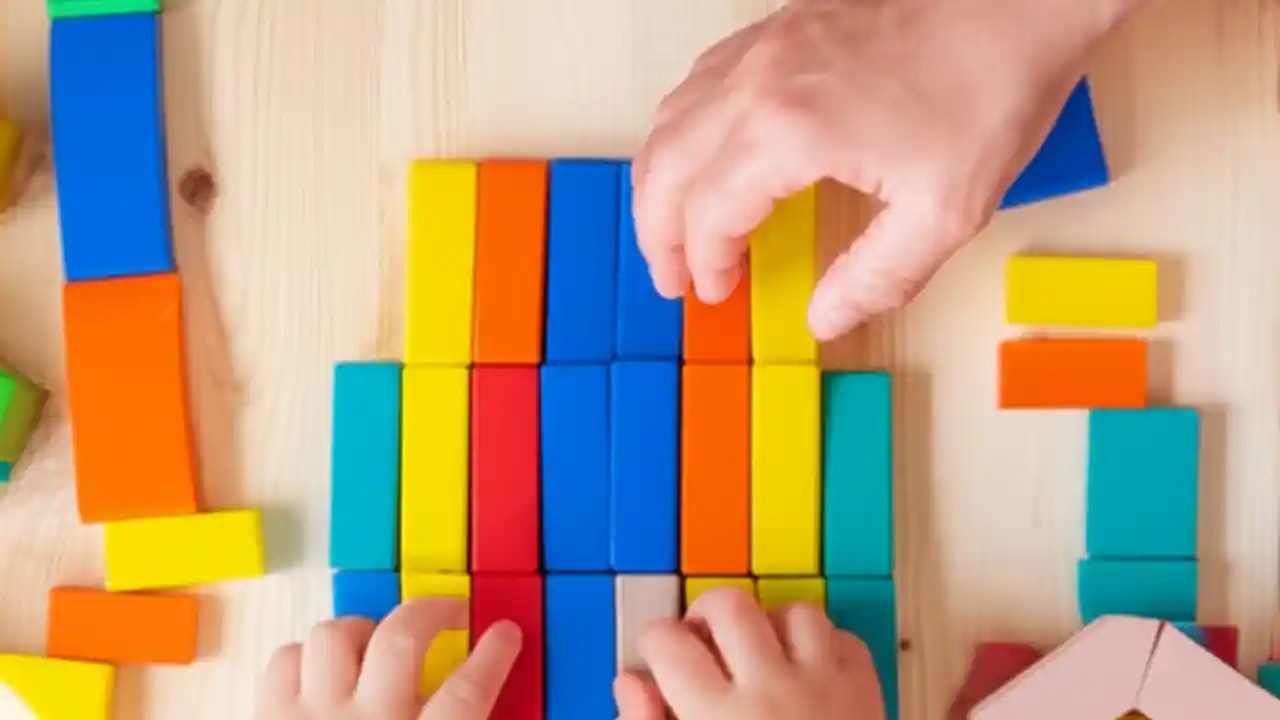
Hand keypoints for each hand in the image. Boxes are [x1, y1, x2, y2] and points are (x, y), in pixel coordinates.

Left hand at [255, 598, 521, 719]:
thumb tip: (477, 716)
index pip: (466, 691)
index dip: (492, 655)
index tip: (505, 634)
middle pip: (401, 639)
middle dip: (434, 611)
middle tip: (453, 614)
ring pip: (335, 636)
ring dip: (365, 629)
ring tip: (382, 640)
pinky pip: (284, 660)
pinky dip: (307, 654)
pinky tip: (328, 669)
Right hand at [615, 588, 885, 719]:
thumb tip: (630, 683)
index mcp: (717, 715)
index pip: (669, 642)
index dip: (654, 642)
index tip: (658, 656)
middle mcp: (771, 690)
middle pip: (731, 606)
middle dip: (707, 616)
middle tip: (703, 643)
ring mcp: (825, 687)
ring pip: (795, 611)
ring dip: (771, 625)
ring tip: (758, 653)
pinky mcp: (866, 695)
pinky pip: (845, 640)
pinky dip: (824, 646)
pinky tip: (805, 671)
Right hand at [632, 0, 1150, 338]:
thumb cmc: (989, 91)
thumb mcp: (945, 213)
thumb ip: (875, 277)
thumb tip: (825, 320)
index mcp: (785, 131)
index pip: (708, 215)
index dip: (705, 265)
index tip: (718, 293)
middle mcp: (755, 82)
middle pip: (665, 168)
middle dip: (658, 235)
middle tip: (673, 277)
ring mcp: (761, 48)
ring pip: (669, 121)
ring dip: (662, 182)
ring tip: (675, 227)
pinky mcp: (776, 28)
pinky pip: (697, 84)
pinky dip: (682, 132)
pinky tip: (704, 156)